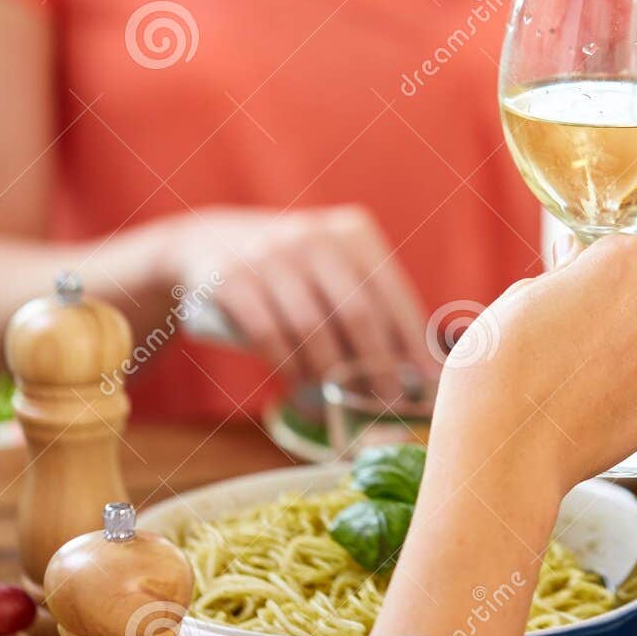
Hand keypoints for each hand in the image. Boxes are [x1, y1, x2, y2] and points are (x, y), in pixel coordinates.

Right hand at [153, 205, 440, 398]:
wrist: (207, 241)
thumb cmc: (291, 268)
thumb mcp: (333, 265)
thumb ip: (372, 302)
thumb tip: (419, 368)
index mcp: (352, 233)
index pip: (392, 293)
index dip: (413, 341)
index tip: (429, 381)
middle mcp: (314, 237)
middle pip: (357, 314)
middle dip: (377, 366)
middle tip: (387, 402)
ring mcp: (270, 255)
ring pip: (312, 329)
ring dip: (330, 375)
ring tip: (341, 402)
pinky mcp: (232, 279)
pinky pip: (269, 335)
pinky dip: (290, 371)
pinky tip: (302, 393)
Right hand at [429, 234, 636, 496]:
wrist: (508, 447)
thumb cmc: (500, 366)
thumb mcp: (521, 296)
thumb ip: (564, 274)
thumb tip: (576, 258)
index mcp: (626, 259)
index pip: (621, 252)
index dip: (590, 275)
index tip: (567, 300)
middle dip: (625, 305)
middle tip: (577, 338)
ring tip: (594, 367)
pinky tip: (603, 397)